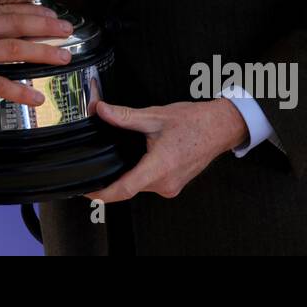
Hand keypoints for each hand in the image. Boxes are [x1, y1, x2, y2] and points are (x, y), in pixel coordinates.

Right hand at [0, 2, 72, 106]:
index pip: (8, 7)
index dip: (35, 11)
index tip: (53, 15)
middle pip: (18, 23)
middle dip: (48, 27)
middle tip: (69, 30)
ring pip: (15, 49)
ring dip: (44, 52)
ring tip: (65, 56)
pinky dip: (20, 91)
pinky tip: (37, 97)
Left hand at [87, 99, 248, 203]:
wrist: (219, 128)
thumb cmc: (194, 123)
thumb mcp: (154, 116)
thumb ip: (124, 116)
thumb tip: (102, 111)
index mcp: (160, 167)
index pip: (124, 189)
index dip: (102, 194)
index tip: (87, 191)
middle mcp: (165, 183)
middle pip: (129, 188)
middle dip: (112, 178)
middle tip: (99, 162)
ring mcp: (171, 187)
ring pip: (139, 186)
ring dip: (128, 175)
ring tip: (121, 157)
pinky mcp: (174, 185)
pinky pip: (150, 184)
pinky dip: (140, 175)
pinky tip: (139, 160)